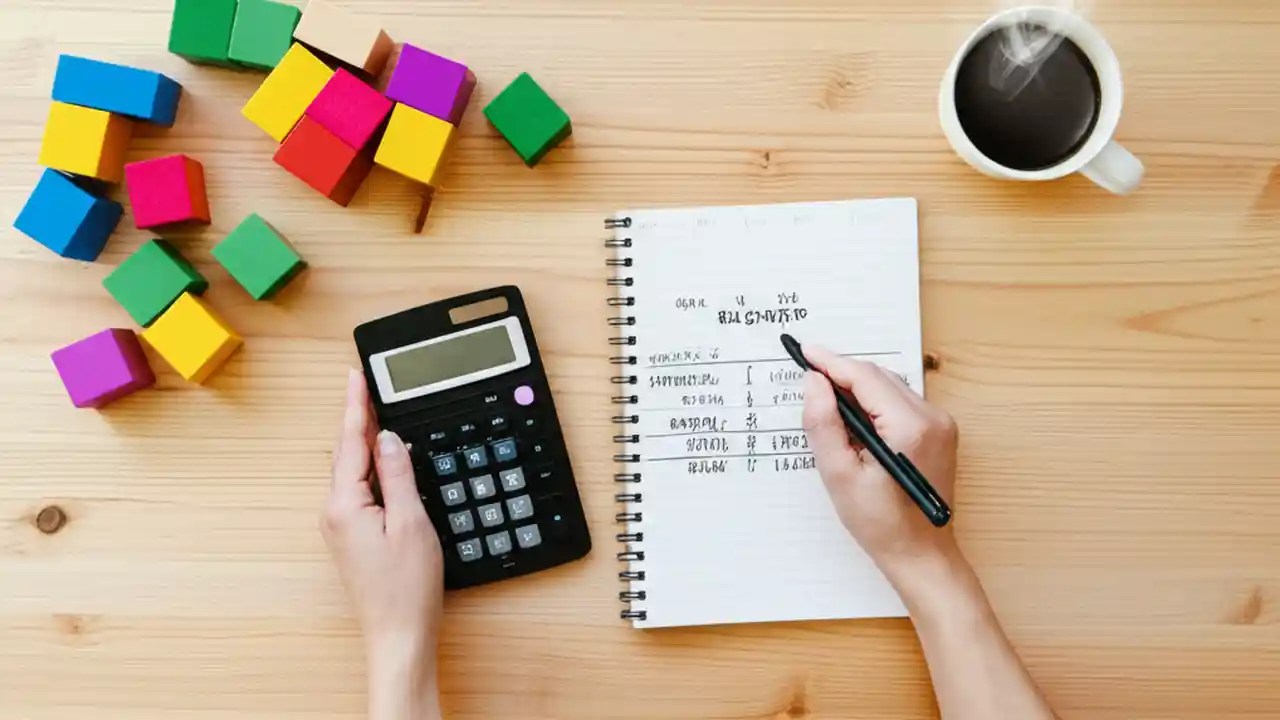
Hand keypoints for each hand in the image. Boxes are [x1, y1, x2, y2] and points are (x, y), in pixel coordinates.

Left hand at [322, 369, 443, 719]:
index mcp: (345, 504)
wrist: (398, 634)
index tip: (356, 375)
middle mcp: (335, 512)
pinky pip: (359, 488)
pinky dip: (371, 466)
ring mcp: (342, 525)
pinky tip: (383, 459)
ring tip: (376, 411)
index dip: (358, 405)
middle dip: (359, 417)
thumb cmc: (406, 588)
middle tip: (367, 384)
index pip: (353, 441)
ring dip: (366, 441)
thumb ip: (398, 475)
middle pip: (348, 452)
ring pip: (353, 470)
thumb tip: (389, 439)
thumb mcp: (410, 522)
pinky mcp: (353, 536)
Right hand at [800, 345, 960, 583]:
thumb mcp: (840, 475)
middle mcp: (932, 417)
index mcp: (909, 427)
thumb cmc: (881, 525)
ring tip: (827, 404)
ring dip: (858, 390)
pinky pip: (900, 404)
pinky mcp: (940, 433)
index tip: (804, 352)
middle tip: (808, 380)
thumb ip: (824, 423)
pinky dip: (874, 404)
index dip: (830, 363)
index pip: (864, 377)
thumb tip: (813, 382)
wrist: (922, 555)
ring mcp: (940, 424)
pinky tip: (854, 422)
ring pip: (889, 388)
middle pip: (878, 378)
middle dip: (842, 375)